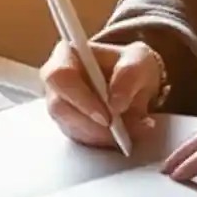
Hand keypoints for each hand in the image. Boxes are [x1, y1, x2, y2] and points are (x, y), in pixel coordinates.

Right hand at [39, 40, 162, 147]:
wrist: (136, 83)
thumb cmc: (131, 65)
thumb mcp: (140, 61)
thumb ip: (129, 76)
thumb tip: (116, 103)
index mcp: (66, 55)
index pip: (60, 76)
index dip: (79, 98)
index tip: (107, 117)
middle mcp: (56, 81)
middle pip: (59, 107)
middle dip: (91, 124)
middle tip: (119, 131)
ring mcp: (60, 105)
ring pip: (69, 127)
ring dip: (100, 135)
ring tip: (128, 131)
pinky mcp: (68, 125)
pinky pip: (79, 139)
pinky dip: (102, 141)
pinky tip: (121, 135)